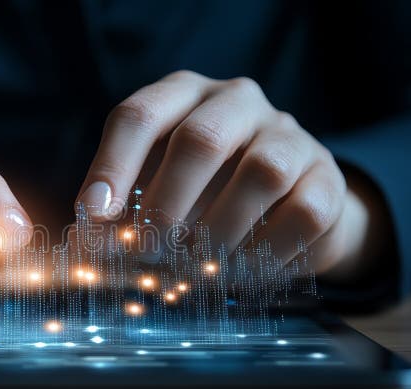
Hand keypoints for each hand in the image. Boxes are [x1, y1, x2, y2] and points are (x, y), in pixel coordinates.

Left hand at [77, 70, 381, 278]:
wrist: (288, 199)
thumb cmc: (203, 191)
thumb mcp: (156, 187)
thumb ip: (120, 211)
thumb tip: (83, 247)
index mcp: (184, 95)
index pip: (140, 115)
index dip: (111, 166)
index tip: (93, 214)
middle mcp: (238, 102)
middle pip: (201, 139)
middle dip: (167, 204)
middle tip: (146, 252)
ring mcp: (289, 134)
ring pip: (262, 173)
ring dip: (220, 231)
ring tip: (194, 267)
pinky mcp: (328, 176)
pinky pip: (304, 213)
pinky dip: (268, 251)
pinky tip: (243, 270)